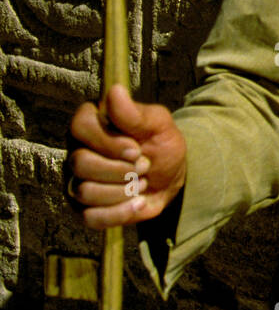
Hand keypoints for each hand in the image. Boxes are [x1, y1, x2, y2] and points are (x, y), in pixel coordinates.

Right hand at [66, 83, 186, 228]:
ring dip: (122, 191)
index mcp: (91, 124)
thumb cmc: (161, 143)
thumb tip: (114, 91)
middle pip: (80, 163)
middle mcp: (77, 151)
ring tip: (141, 183)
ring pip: (84, 191)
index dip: (108, 142)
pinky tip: (138, 203)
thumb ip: (135, 113)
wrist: (170, 176)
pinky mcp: (84, 208)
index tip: (135, 149)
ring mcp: (77, 181)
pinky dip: (119, 213)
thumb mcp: (158, 124)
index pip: (80, 127)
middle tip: (144, 167)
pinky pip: (90, 217)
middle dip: (120, 170)